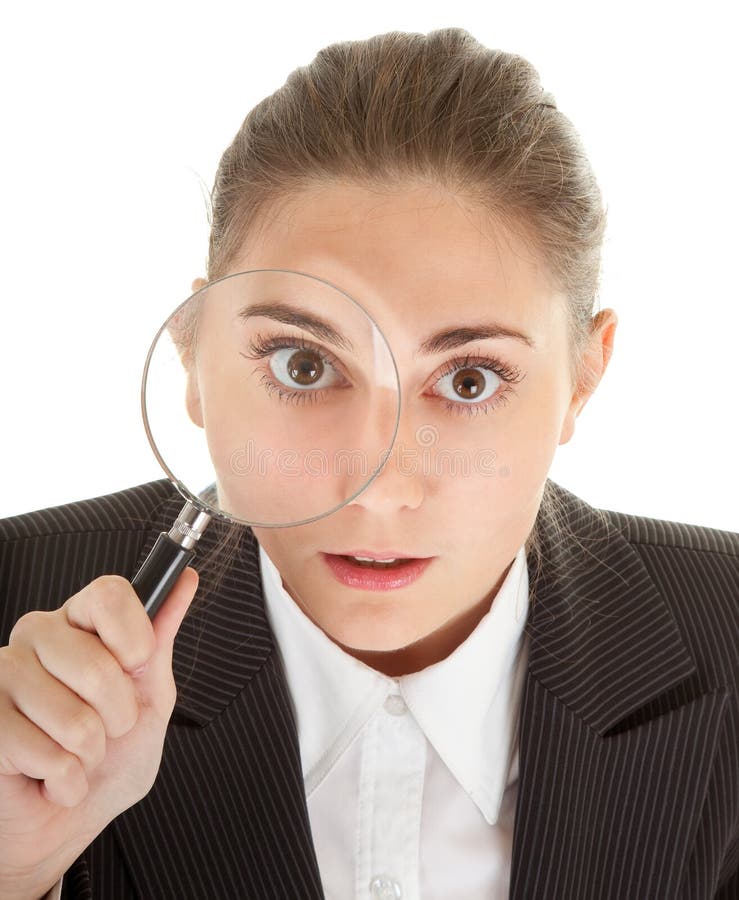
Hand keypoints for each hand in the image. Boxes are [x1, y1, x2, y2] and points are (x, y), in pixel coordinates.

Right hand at [0, 568, 197, 899]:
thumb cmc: (112, 758)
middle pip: (99, 665)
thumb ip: (161, 639)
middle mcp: (38, 637)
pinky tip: (48, 776)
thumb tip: (185, 581)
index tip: (137, 664)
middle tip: (104, 728)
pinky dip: (64, 780)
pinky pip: (46, 754)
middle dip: (119, 715)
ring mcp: (4, 676)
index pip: (109, 594)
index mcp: (80, 622)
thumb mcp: (151, 696)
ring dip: (89, 753)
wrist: (70, 820)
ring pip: (76, 718)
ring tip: (74, 754)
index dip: (134, 636)